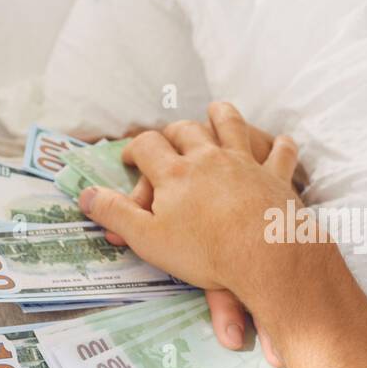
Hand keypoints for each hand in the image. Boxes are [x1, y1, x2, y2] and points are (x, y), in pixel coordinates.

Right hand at [79, 103, 303, 365]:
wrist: (264, 256)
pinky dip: (279, 145)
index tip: (129, 158)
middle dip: (173, 131)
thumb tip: (85, 195)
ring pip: (232, 126)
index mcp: (174, 173)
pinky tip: (279, 142)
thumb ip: (115, 213)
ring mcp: (244, 163)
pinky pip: (280, 152)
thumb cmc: (203, 252)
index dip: (134, 148)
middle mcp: (208, 158)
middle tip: (167, 138)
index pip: (147, 146)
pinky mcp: (275, 176)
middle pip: (186, 129)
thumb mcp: (147, 239)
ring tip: (216, 111)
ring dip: (222, 116)